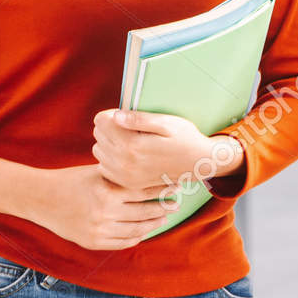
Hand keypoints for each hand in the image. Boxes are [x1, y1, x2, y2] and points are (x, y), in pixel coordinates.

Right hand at [30, 163, 168, 249]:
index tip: (177, 186)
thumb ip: (123, 176)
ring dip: (153, 223)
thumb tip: (153, 172)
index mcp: (108, 190)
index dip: (164, 189)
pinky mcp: (93, 242)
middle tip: (177, 204)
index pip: (146, 190)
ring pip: (137, 229)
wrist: (41, 199)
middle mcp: (105, 211)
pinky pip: (122, 242)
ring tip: (164, 217)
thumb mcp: (98, 172)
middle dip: (164, 207)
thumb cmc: (72, 180)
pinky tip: (144, 231)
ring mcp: (99, 229)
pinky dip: (136, 237)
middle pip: (145, 211)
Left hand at [91, 108, 242, 193]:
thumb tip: (115, 116)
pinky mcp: (127, 183)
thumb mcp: (167, 123)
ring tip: (130, 140)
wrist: (198, 164)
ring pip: (99, 152)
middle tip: (130, 127)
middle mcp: (124, 162)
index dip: (112, 114)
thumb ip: (140, 119)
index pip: (101, 122)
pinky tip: (127, 154)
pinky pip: (104, 167)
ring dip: (109, 143)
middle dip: (110, 128)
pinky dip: (111, 159)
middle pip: (98, 136)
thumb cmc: (185, 138)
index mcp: (132, 144)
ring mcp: (125, 175)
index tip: (127, 115)